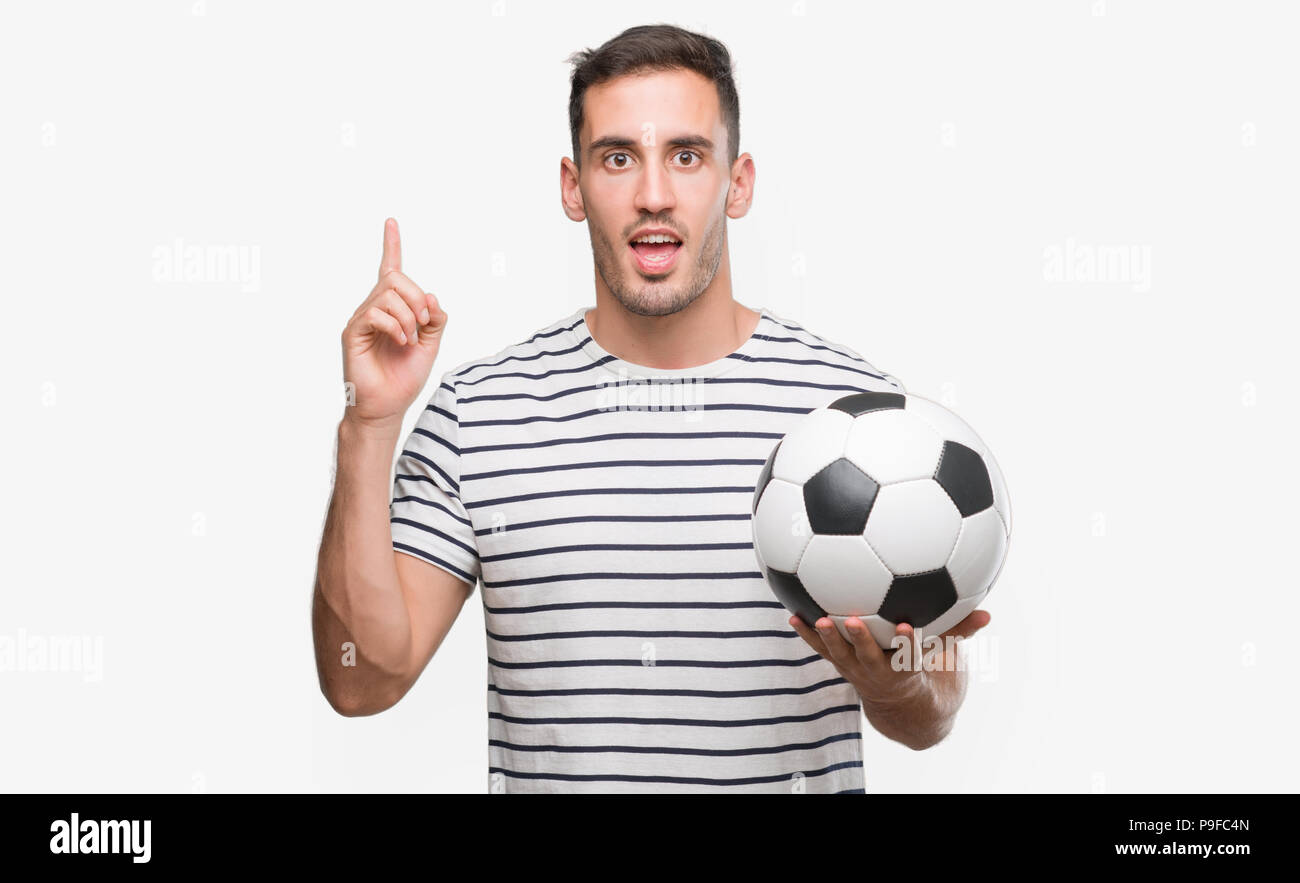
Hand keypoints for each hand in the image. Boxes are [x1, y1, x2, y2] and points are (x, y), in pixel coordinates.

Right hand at [341, 218, 447, 430]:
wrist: (388, 406)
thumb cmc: (405, 376)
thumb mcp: (431, 343)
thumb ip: (436, 318)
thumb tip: (432, 296)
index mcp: (392, 308)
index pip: (390, 270)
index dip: (391, 245)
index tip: (391, 222)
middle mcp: (374, 309)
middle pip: (395, 279)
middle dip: (417, 296)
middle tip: (425, 321)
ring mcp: (362, 320)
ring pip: (387, 294)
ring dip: (408, 315)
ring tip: (411, 338)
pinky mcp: (353, 333)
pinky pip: (375, 314)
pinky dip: (396, 326)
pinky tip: (402, 342)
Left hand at [789, 609, 990, 703]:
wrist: (904, 709)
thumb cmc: (928, 673)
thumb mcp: (947, 657)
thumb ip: (961, 632)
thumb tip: (988, 614)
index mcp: (909, 671)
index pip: (909, 657)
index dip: (907, 643)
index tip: (905, 626)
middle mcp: (881, 674)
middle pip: (870, 659)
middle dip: (862, 642)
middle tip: (853, 621)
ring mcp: (858, 672)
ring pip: (842, 657)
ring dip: (828, 638)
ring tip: (817, 618)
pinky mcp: (842, 665)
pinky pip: (823, 651)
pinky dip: (808, 634)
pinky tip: (792, 614)